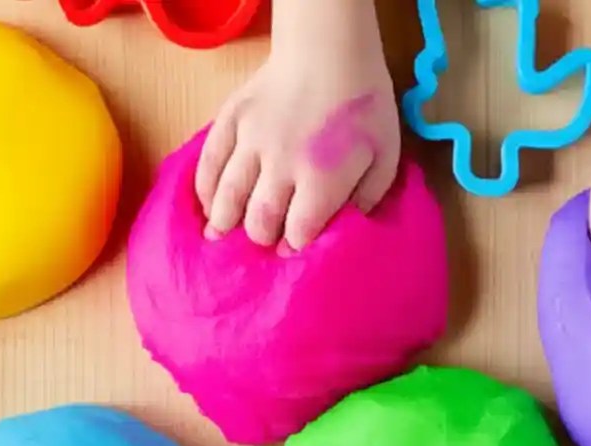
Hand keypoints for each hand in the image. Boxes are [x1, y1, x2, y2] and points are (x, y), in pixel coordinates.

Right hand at [195, 3, 399, 250]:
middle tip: (261, 243)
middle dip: (260, 239)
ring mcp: (251, 142)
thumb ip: (368, 196)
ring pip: (228, 195)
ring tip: (219, 237)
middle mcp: (282, 165)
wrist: (329, 49)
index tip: (292, 252)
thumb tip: (347, 227)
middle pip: (259, 219)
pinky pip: (209, 161)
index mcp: (322, 178)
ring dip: (223, 222)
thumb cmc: (363, 104)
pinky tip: (207, 204)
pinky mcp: (231, 120)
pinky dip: (204, 188)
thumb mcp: (385, 154)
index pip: (298, 230)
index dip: (294, 247)